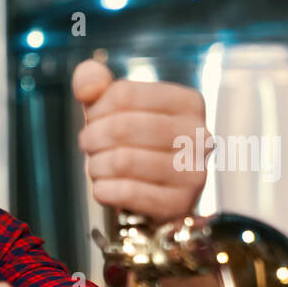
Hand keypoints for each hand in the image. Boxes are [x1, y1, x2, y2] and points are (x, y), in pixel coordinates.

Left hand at [72, 59, 207, 221]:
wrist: (150, 192)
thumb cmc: (130, 142)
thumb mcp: (112, 106)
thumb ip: (94, 82)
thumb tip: (87, 86)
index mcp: (188, 103)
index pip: (125, 94)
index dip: (96, 108)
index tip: (93, 119)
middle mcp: (200, 136)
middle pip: (123, 128)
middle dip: (92, 137)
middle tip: (88, 145)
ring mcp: (194, 173)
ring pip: (123, 161)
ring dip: (95, 165)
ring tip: (97, 166)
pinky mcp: (179, 204)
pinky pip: (127, 193)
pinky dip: (103, 190)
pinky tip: (104, 187)